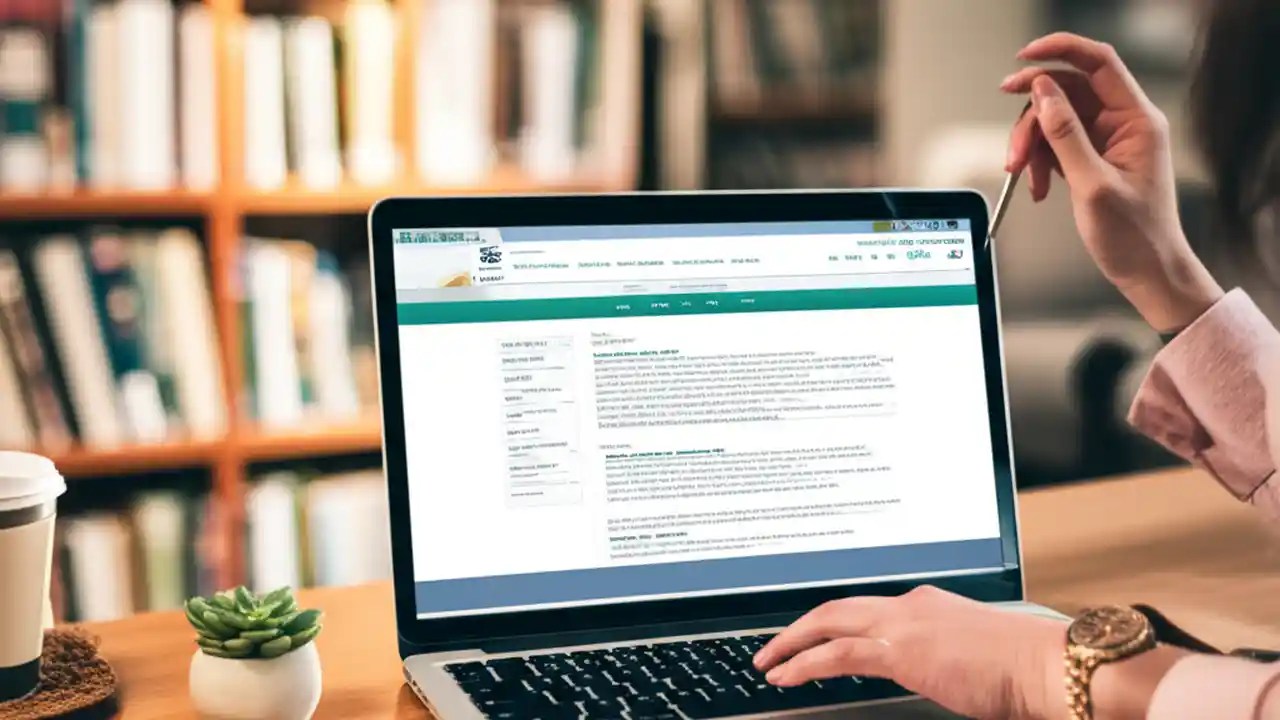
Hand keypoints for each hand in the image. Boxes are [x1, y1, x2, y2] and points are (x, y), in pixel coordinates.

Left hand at [754, 586, 1066, 719]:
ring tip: (768, 664)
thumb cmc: (1025, 667)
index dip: (833, 623)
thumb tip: (931, 671)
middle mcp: (910, 605)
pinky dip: (805, 663)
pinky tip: (787, 676)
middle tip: (771, 646)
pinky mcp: (902, 651)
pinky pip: (837, 654)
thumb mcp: (970, 655)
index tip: (812, 637)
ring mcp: (904, 624)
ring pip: (828, 624)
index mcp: (927, 603)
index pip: (866, 610)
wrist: (1047, 665)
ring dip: (791, 644)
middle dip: (799, 626)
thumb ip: (940, 657)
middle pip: (837, 608)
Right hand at [1001, 32, 1222, 332]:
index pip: (1098, 63)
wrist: (1147, 271)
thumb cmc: (1134, 236)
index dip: (1060, 51)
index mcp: (1137, 121)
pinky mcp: (1091, 157)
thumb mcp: (1093, 185)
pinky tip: (1036, 187)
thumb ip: (1066, 134)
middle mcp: (1123, 123)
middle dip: (1032, 118)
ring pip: (1054, 118)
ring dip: (1030, 144)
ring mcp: (1106, 140)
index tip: (1023, 59)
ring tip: (1022, 177)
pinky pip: (1055, 142)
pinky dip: (1038, 161)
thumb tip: (1044, 92)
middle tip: (1013, 150)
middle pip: (1066, 93)